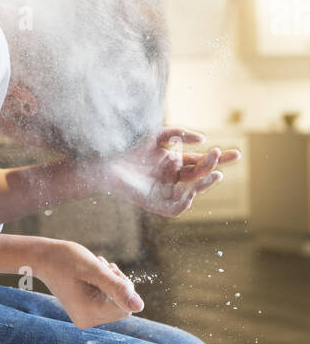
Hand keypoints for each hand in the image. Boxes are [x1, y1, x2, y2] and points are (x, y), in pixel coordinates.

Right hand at [35, 240, 143, 329]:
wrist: (44, 258)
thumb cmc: (66, 260)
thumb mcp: (95, 270)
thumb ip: (117, 288)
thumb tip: (140, 307)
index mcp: (89, 313)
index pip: (126, 307)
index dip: (122, 286)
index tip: (107, 270)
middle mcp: (87, 321)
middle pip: (122, 307)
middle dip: (117, 285)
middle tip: (102, 267)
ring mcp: (85, 318)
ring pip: (115, 304)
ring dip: (111, 285)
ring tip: (95, 270)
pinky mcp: (85, 313)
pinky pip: (106, 303)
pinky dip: (104, 288)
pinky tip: (92, 276)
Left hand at [109, 127, 240, 216]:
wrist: (106, 163)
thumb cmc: (130, 148)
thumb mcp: (157, 135)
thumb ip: (179, 134)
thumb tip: (204, 140)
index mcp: (176, 163)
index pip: (201, 161)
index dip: (219, 158)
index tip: (236, 153)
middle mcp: (173, 178)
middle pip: (199, 175)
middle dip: (212, 167)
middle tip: (219, 157)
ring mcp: (166, 192)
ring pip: (191, 192)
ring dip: (203, 184)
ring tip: (214, 174)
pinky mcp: (155, 204)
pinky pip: (175, 208)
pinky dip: (184, 203)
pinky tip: (190, 194)